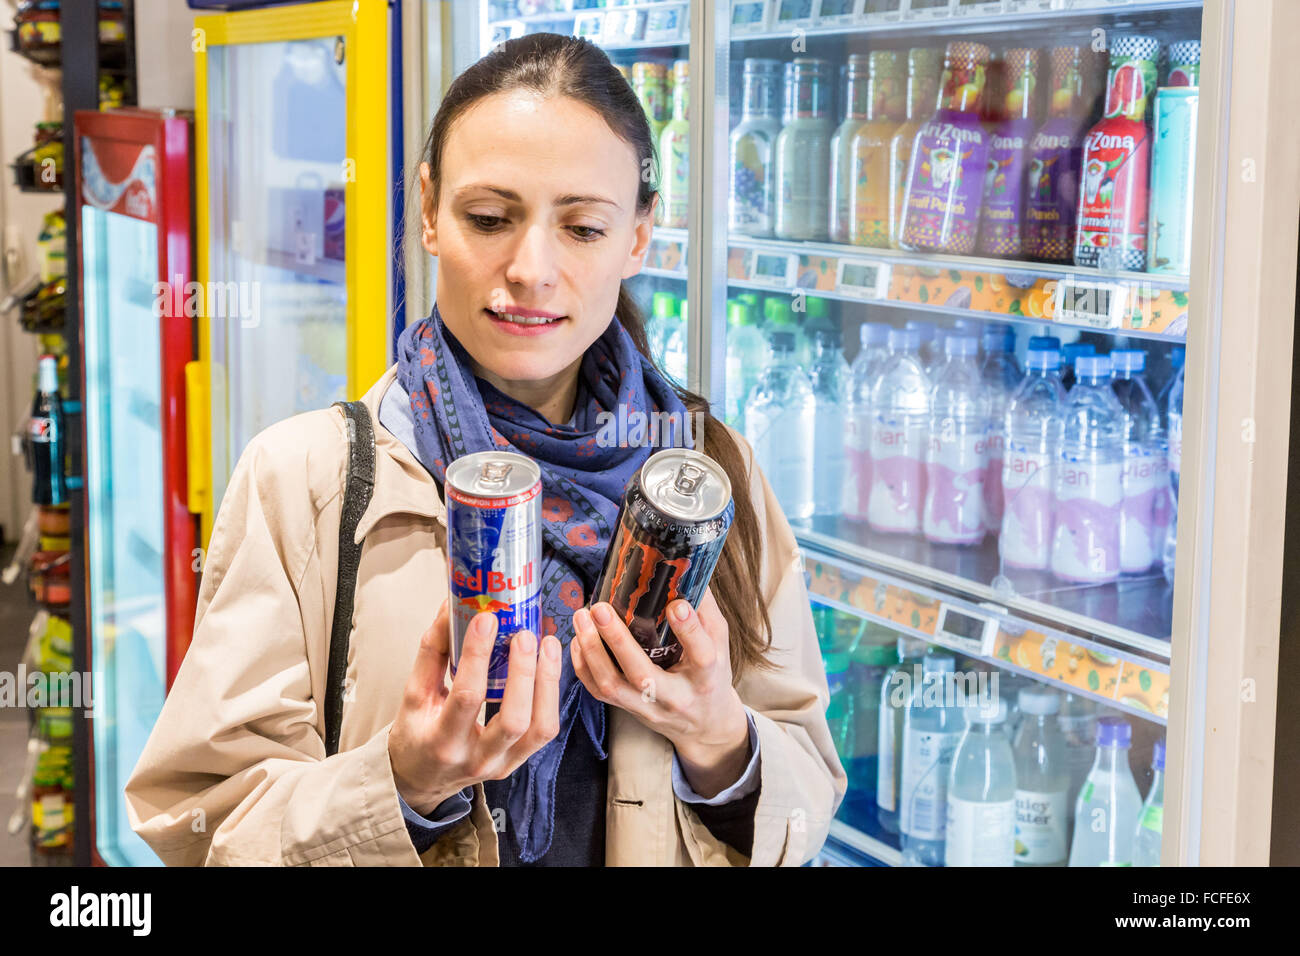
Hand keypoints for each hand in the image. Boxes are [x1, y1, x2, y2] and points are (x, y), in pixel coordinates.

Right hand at [387, 599, 561, 814]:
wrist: (422, 778)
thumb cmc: (416, 733)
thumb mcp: (414, 695)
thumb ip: (433, 652)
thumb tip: (450, 607)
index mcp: (443, 742)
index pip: (467, 697)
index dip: (478, 655)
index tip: (486, 619)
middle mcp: (477, 758)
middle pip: (513, 719)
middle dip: (523, 672)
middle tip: (524, 633)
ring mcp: (503, 763)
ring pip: (539, 728)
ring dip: (547, 682)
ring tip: (547, 644)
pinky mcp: (519, 761)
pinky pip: (544, 729)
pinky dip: (551, 694)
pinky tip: (549, 664)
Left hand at [570, 588, 749, 798]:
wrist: (702, 724)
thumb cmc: (711, 676)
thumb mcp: (720, 645)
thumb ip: (706, 611)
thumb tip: (689, 571)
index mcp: (706, 677)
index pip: (701, 655)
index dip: (688, 630)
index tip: (676, 604)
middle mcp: (676, 696)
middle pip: (644, 673)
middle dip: (618, 640)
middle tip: (600, 608)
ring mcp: (648, 706)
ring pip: (613, 685)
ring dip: (592, 651)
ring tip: (582, 617)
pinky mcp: (628, 709)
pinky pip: (598, 692)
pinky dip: (583, 666)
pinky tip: (578, 640)